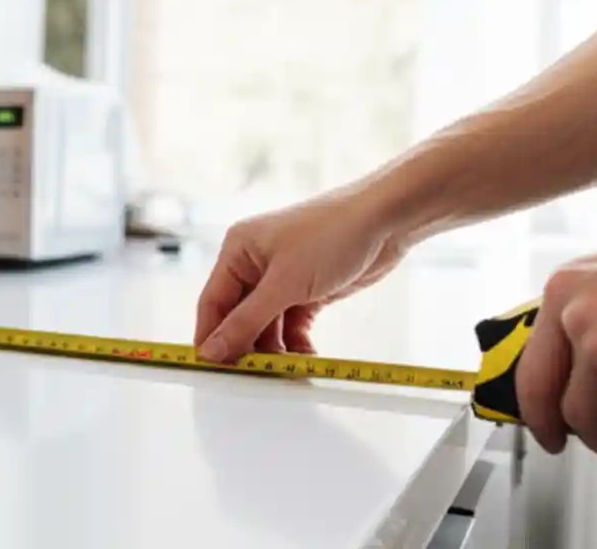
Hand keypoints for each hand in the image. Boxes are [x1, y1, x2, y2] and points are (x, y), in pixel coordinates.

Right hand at [194, 187, 408, 362]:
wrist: (386, 221)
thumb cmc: (332, 234)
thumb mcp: (284, 284)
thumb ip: (245, 321)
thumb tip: (211, 350)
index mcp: (238, 251)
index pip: (212, 303)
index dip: (211, 337)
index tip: (215, 371)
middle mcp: (255, 264)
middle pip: (238, 317)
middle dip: (248, 346)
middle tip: (256, 375)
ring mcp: (282, 278)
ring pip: (266, 325)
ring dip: (275, 349)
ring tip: (287, 369)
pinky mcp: (306, 290)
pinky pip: (292, 325)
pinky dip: (297, 343)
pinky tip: (306, 358)